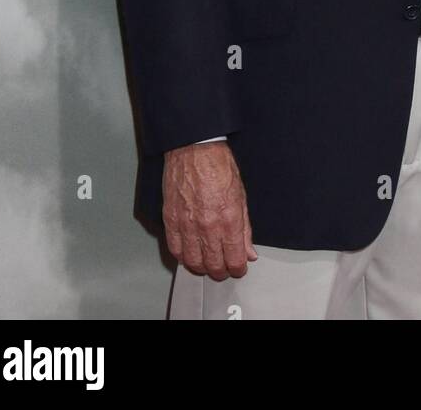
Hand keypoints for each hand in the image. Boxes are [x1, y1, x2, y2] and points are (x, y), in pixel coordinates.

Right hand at [163, 140, 257, 278]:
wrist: (194, 149)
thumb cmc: (218, 166)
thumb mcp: (241, 195)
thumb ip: (245, 228)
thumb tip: (249, 251)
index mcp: (229, 219)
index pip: (234, 259)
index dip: (238, 268)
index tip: (239, 268)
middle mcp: (207, 226)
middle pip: (213, 265)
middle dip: (221, 272)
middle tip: (224, 269)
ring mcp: (187, 224)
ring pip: (193, 262)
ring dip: (202, 268)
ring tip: (207, 265)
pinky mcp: (170, 220)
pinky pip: (175, 249)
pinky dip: (183, 257)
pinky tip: (190, 255)